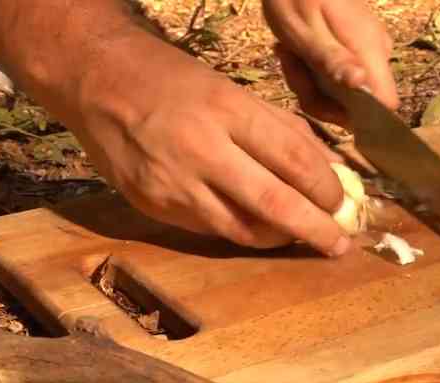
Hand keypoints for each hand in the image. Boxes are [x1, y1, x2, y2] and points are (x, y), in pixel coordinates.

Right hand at [72, 40, 351, 255]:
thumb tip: (329, 170)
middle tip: (339, 244)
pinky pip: (210, 230)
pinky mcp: (153, 206)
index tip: (342, 203)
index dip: (325, 188)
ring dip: (279, 238)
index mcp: (227, 110)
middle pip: (273, 203)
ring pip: (242, 230)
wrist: (97, 81)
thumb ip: (282, 130)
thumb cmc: (175, 82)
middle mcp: (201, 149)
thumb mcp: (233, 91)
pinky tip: (258, 228)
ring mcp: (173, 182)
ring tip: (301, 237)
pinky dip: (242, 231)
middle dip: (314, 229)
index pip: (293, 159)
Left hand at [262, 0, 398, 125]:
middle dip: (319, 96)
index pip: (386, 103)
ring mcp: (366, 53)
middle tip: (292, 67)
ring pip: (342, 93)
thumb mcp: (306, 32)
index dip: (358, 116)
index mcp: (371, 50)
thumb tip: (360, 84)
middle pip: (359, 103)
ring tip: (288, 55)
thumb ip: (333, 60)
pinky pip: (336, 78)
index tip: (324, 103)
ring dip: (309, 84)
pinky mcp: (354, 51)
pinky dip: (311, 73)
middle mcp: (377, 55)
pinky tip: (295, 52)